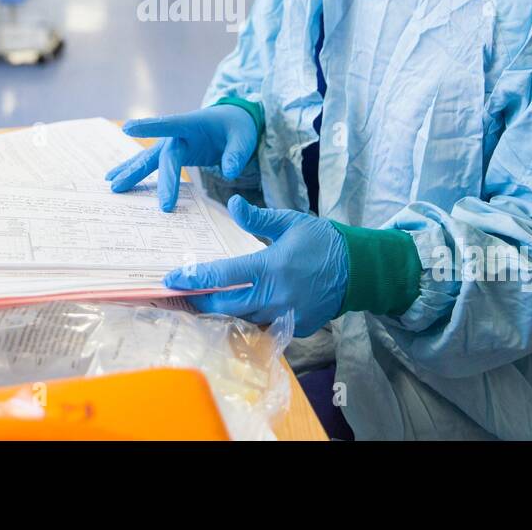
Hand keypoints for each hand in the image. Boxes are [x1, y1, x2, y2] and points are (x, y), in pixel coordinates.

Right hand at [106, 105, 257, 211]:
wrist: (231, 121)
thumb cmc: (237, 127)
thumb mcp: (244, 138)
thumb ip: (236, 154)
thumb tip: (230, 172)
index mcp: (191, 124)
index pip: (168, 125)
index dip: (148, 127)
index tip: (127, 128)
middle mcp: (176, 135)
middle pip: (159, 156)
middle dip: (141, 173)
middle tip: (122, 188)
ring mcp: (171, 145)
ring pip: (147, 159)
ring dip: (129, 172)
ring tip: (110, 184)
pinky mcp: (170, 154)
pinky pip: (149, 164)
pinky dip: (133, 171)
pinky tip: (114, 178)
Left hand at [164, 195, 349, 336]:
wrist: (360, 269)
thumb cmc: (323, 241)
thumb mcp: (290, 222)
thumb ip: (258, 219)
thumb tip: (233, 204)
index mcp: (269, 267)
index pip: (222, 277)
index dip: (193, 280)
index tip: (171, 280)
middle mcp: (274, 296)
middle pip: (224, 307)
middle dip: (199, 303)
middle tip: (180, 296)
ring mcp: (286, 315)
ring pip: (242, 320)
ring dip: (222, 313)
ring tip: (201, 304)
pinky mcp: (297, 327)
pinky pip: (265, 327)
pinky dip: (250, 319)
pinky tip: (238, 311)